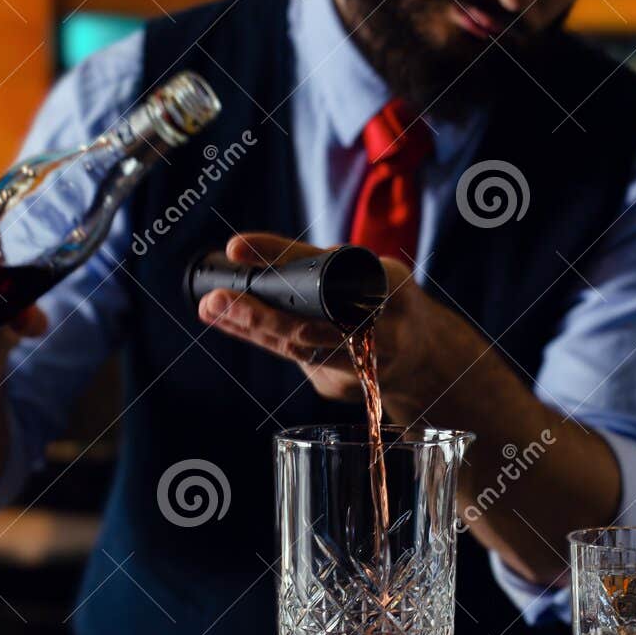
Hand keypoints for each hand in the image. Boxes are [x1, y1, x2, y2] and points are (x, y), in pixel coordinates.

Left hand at [195, 233, 458, 406]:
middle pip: (309, 330)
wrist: (424, 359)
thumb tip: (246, 251)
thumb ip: (317, 260)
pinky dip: (260, 336)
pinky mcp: (339, 387)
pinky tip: (227, 318)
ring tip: (211, 306)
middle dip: (258, 315)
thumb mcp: (372, 269)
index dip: (282, 260)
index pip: (330, 273)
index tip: (238, 247)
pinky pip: (292, 358)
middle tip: (216, 297)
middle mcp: (381, 337)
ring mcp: (359, 369)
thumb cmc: (391, 303)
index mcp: (391, 293)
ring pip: (296, 349)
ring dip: (248, 328)